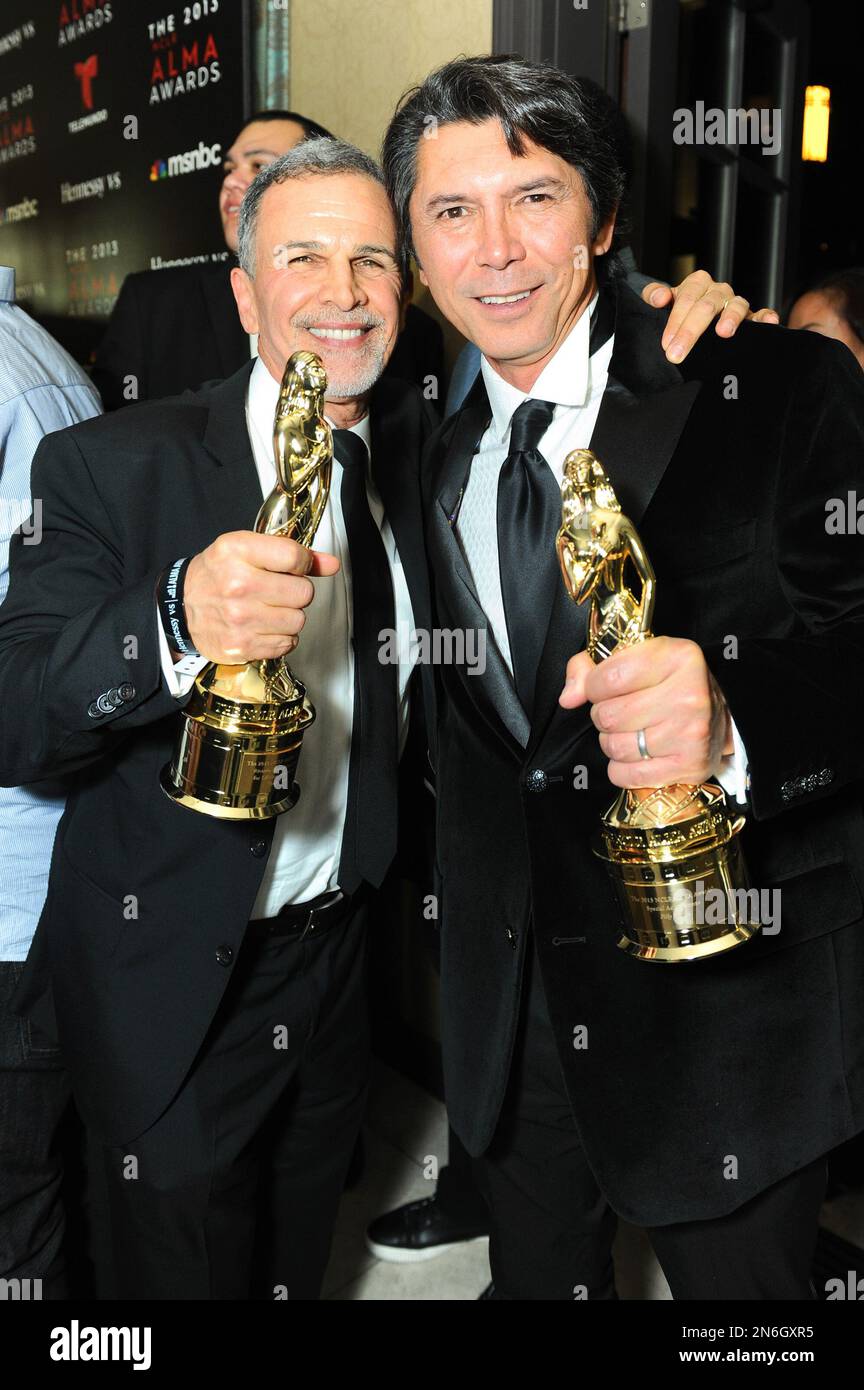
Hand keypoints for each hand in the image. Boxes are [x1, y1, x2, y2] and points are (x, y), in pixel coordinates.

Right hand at [184, 531, 339, 663]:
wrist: (182, 607)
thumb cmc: (217, 574)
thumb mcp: (246, 549)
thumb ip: (292, 553)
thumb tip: (331, 564)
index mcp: (237, 552)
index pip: (295, 557)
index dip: (302, 563)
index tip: (292, 567)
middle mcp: (238, 585)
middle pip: (303, 592)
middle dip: (296, 592)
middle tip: (277, 591)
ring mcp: (240, 619)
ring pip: (298, 620)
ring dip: (289, 616)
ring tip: (268, 609)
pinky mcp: (243, 645)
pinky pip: (287, 643)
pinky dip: (280, 636)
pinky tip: (263, 626)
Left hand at [559, 636, 732, 788]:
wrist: (724, 716)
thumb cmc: (672, 684)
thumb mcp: (639, 659)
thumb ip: (591, 668)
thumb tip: (568, 697)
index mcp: (677, 657)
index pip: (607, 679)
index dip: (593, 687)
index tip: (603, 689)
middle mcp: (688, 695)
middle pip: (607, 716)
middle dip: (604, 716)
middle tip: (622, 712)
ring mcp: (691, 733)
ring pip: (614, 747)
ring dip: (612, 743)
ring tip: (631, 732)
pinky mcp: (690, 766)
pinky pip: (626, 775)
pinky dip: (622, 769)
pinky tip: (637, 755)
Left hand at [641, 269, 779, 363]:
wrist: (691, 322)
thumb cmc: (679, 312)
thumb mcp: (663, 302)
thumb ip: (653, 294)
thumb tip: (659, 298)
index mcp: (697, 283)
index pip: (686, 298)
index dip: (676, 321)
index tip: (667, 343)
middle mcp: (717, 291)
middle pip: (706, 306)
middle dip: (691, 331)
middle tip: (678, 354)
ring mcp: (734, 303)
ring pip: (735, 305)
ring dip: (730, 318)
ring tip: (724, 333)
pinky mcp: (749, 317)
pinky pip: (760, 314)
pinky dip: (765, 317)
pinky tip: (768, 322)